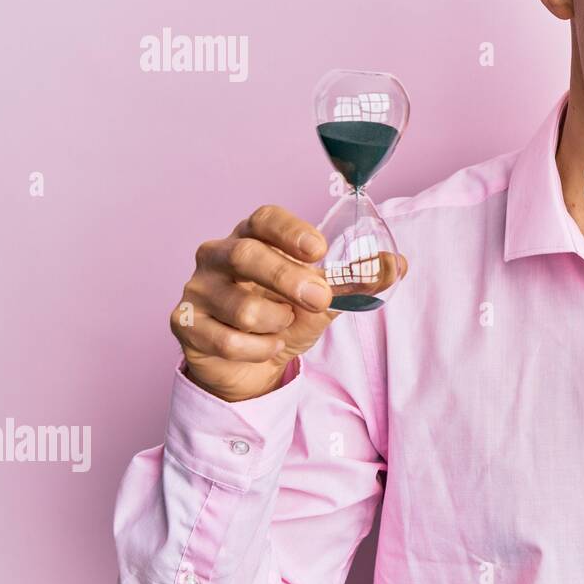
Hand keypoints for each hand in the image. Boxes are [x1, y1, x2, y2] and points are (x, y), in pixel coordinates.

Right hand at [169, 204, 407, 401]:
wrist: (252, 364)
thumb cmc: (285, 317)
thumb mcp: (325, 298)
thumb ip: (357, 281)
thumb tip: (399, 264)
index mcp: (252, 237)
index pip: (264, 219)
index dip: (290, 231)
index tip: (319, 250)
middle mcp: (218, 255)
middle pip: (247, 255)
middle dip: (287, 279)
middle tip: (319, 298)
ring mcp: (197, 288)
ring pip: (240, 306)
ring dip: (275, 324)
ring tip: (282, 326)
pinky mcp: (183, 322)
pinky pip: (224, 339)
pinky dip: (256, 349)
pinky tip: (262, 346)